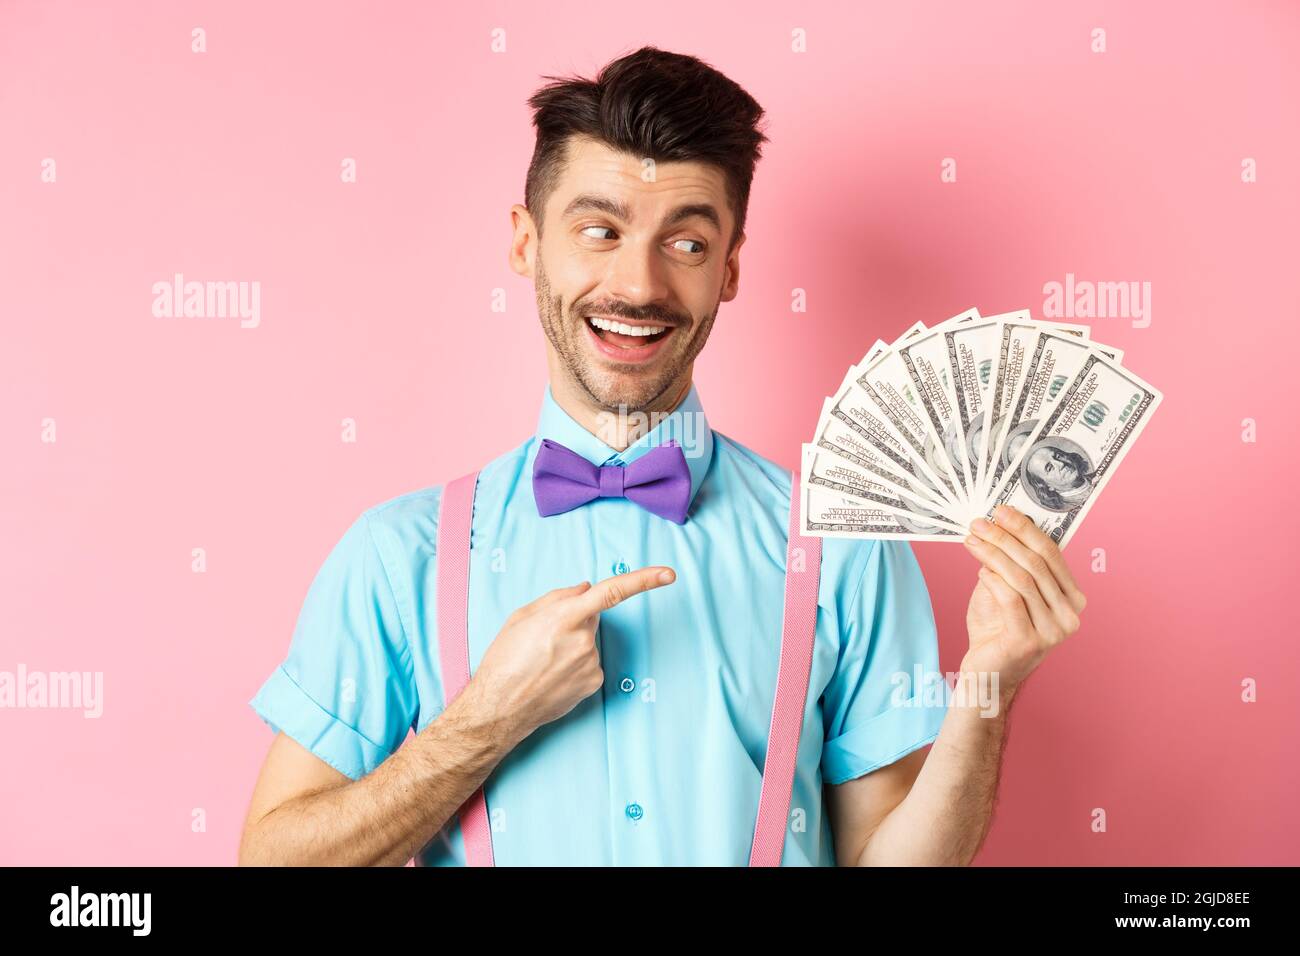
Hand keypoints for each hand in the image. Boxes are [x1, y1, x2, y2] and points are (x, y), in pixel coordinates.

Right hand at [469, 565, 676, 740]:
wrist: (499, 708)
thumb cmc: (504, 660)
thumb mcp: (521, 617)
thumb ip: (557, 597)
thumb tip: (585, 587)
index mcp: (564, 617)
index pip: (611, 592)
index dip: (643, 581)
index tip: (668, 574)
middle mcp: (583, 640)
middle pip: (591, 617)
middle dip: (574, 620)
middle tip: (543, 639)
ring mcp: (592, 663)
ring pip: (589, 642)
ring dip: (572, 645)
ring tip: (543, 661)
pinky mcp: (594, 682)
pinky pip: (590, 662)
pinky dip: (576, 665)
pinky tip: (553, 675)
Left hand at [960, 504, 1086, 696]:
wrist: (987, 675)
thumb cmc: (997, 630)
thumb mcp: (1006, 590)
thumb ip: (1010, 564)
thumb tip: (1000, 525)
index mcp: (1072, 599)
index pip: (1052, 555)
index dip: (1026, 529)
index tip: (1002, 511)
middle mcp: (1069, 615)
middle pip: (1036, 564)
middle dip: (1005, 538)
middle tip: (980, 523)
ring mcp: (1052, 632)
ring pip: (1022, 579)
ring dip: (993, 554)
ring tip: (972, 540)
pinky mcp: (1028, 642)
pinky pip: (1010, 599)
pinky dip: (992, 579)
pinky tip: (980, 569)